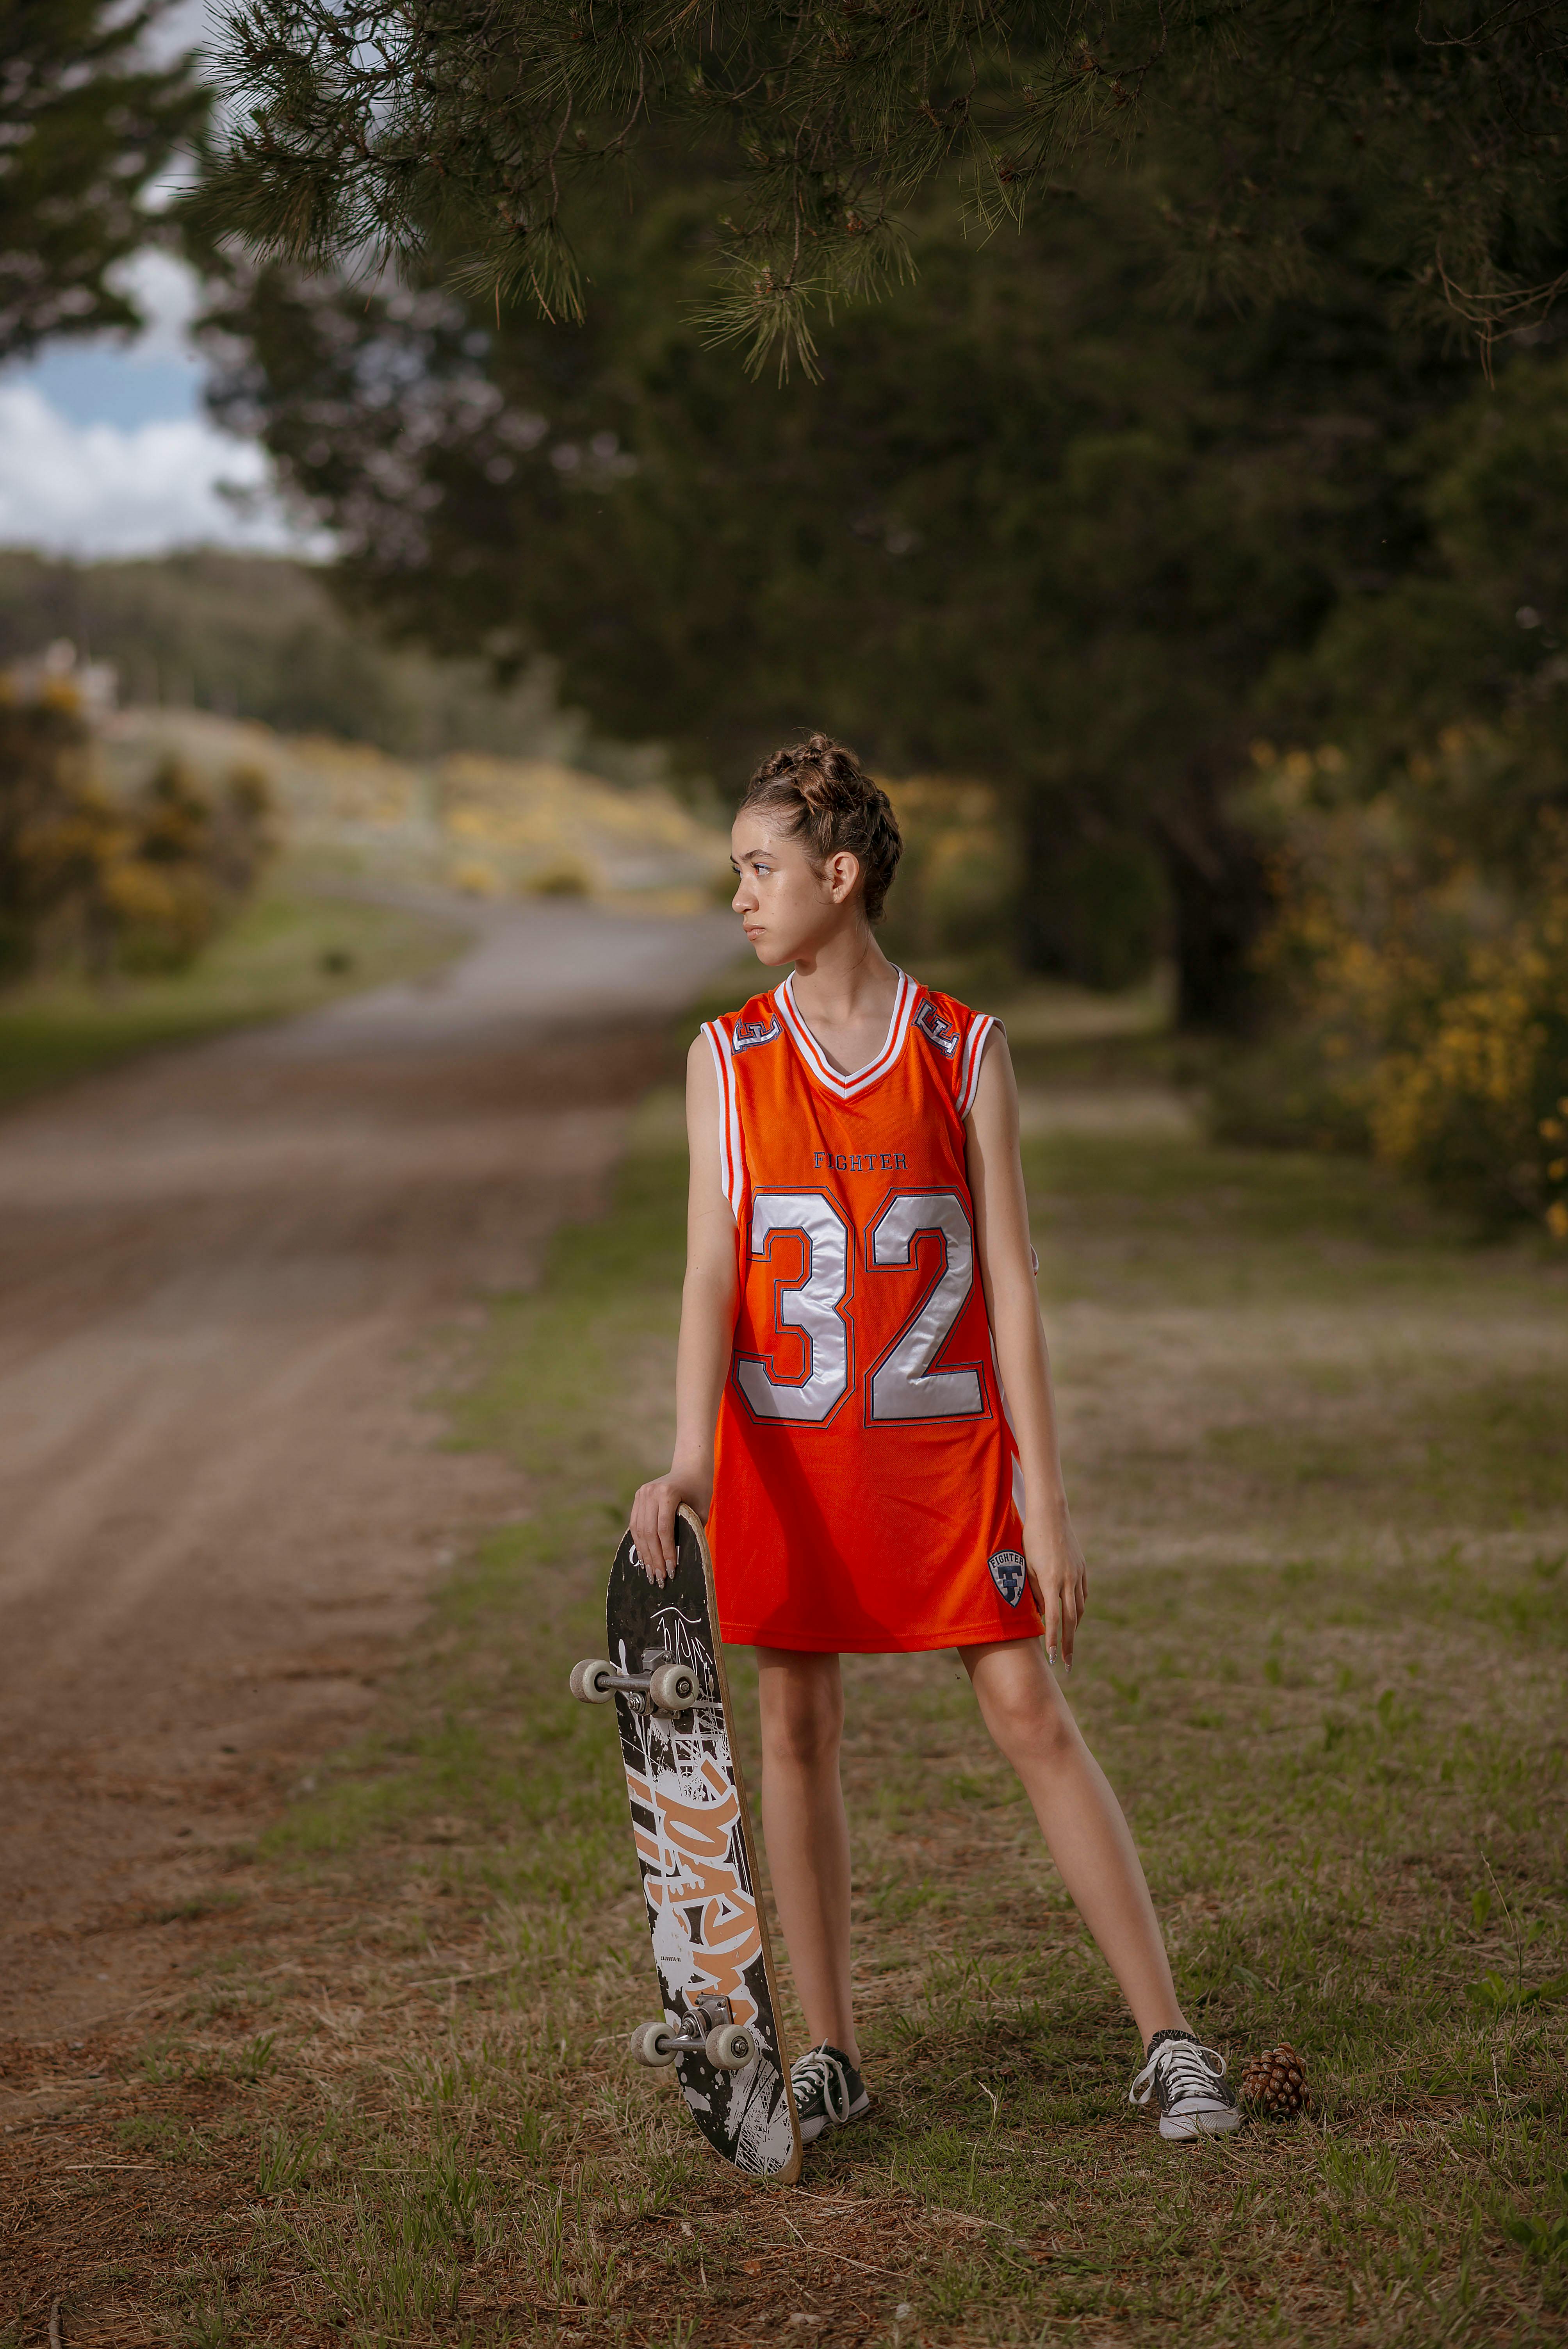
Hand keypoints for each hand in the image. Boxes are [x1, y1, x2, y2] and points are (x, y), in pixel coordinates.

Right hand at [628, 1474, 701, 1586]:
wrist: (689, 1467)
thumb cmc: (700, 1489)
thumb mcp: (702, 1509)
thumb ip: (691, 1530)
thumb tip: (681, 1559)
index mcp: (667, 1493)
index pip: (664, 1529)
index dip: (667, 1552)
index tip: (672, 1570)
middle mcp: (650, 1492)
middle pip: (649, 1532)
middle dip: (655, 1558)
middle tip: (660, 1579)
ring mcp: (642, 1494)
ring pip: (639, 1530)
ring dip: (645, 1554)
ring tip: (651, 1573)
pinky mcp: (638, 1497)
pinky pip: (635, 1525)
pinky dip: (639, 1543)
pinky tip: (644, 1559)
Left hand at [1027, 1511, 1087, 1668]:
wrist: (1050, 1514)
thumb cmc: (1030, 1539)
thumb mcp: (1026, 1566)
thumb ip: (1033, 1592)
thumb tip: (1040, 1614)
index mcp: (1051, 1580)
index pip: (1053, 1618)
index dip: (1052, 1639)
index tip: (1052, 1658)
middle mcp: (1068, 1580)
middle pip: (1071, 1619)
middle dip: (1069, 1643)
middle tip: (1068, 1664)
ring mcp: (1078, 1574)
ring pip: (1080, 1607)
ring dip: (1074, 1627)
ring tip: (1069, 1642)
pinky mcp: (1082, 1568)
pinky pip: (1083, 1594)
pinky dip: (1079, 1607)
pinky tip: (1074, 1614)